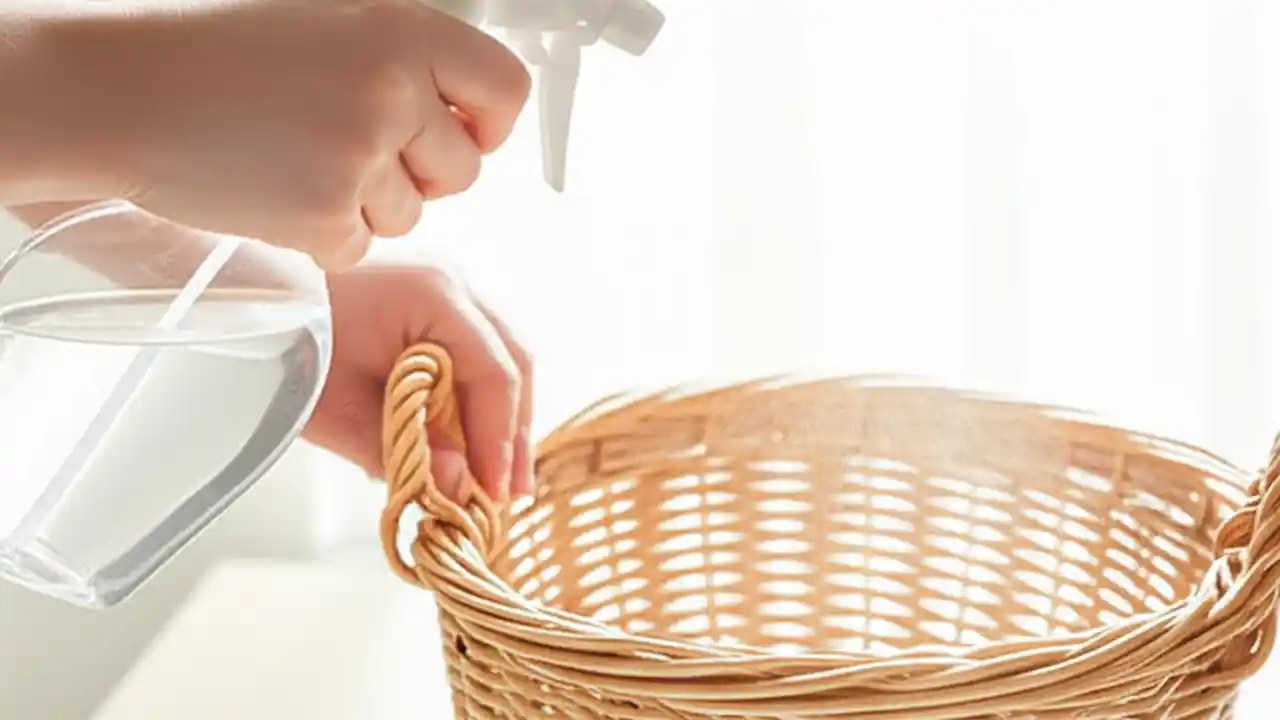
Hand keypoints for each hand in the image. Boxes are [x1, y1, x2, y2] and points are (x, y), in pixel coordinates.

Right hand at [8, 0, 529, 269]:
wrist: (121, 88)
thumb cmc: (208, 49)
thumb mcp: (325, 21)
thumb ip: (400, 58)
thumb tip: (464, 111)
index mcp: (402, 29)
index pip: (504, 90)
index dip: (488, 124)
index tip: (465, 135)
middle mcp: (393, 89)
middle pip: (461, 170)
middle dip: (419, 174)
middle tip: (353, 153)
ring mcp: (361, 154)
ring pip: (410, 216)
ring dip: (365, 205)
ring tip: (297, 162)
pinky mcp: (325, 213)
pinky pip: (359, 248)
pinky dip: (323, 236)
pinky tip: (275, 192)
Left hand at [304, 262, 533, 501]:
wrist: (248, 301)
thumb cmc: (288, 347)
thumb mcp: (341, 411)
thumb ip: (403, 450)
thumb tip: (460, 486)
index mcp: (435, 296)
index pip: (494, 373)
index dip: (500, 439)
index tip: (495, 493)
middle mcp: (454, 281)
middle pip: (513, 360)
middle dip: (513, 431)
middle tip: (511, 492)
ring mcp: (447, 284)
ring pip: (502, 354)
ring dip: (502, 414)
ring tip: (498, 473)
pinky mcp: (433, 299)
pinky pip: (476, 349)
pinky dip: (478, 395)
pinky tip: (471, 437)